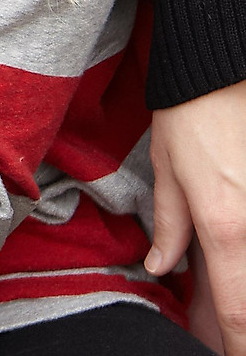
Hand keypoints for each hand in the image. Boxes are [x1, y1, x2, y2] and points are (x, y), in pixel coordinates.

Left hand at [148, 81, 245, 354]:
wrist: (222, 71)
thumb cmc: (190, 117)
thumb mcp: (167, 173)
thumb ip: (171, 227)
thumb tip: (162, 267)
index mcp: (225, 228)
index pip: (239, 311)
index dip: (236, 346)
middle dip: (244, 327)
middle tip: (221, 337)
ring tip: (223, 308)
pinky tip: (237, 266)